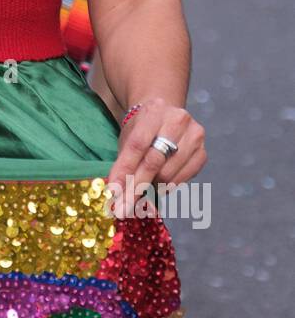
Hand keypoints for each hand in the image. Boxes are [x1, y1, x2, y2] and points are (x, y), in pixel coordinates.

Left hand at [105, 96, 206, 218]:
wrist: (166, 116)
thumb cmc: (143, 129)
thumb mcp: (128, 138)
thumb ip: (123, 163)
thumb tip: (116, 194)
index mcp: (154, 110)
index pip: (137, 145)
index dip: (124, 171)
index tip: (114, 192)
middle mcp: (178, 120)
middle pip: (154, 161)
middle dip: (136, 187)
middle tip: (123, 207)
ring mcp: (194, 136)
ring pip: (168, 173)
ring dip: (151, 187)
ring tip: (141, 186)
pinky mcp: (203, 152)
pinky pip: (182, 179)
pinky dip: (166, 187)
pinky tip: (158, 184)